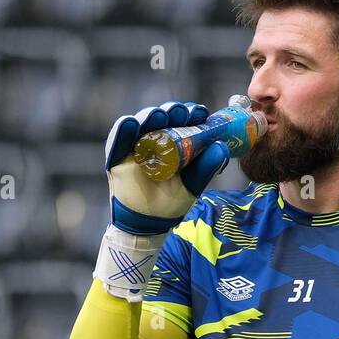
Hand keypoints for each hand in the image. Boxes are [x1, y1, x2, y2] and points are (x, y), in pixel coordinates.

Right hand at [95, 102, 231, 301]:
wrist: (146, 226)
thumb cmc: (168, 204)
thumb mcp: (191, 186)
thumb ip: (205, 168)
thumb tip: (222, 147)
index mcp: (171, 144)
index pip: (180, 123)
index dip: (189, 116)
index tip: (201, 113)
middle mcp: (152, 141)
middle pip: (161, 119)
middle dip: (172, 113)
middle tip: (182, 113)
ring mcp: (134, 147)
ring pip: (140, 124)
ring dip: (149, 117)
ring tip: (159, 115)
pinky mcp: (117, 156)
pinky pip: (118, 140)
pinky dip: (124, 130)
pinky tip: (130, 123)